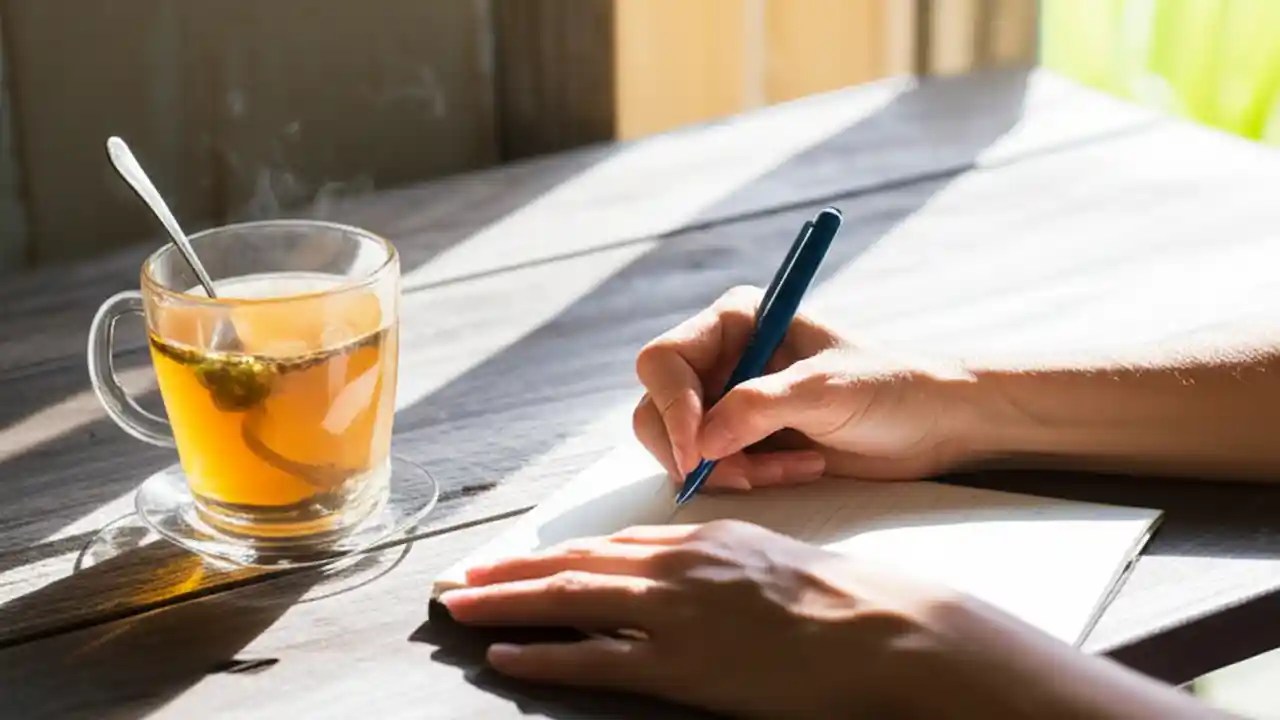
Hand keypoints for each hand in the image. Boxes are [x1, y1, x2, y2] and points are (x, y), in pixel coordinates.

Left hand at [440, 520, 949, 717]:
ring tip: (460, 608)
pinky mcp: (682, 664)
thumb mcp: (768, 559)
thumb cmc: (837, 600)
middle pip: (575, 563)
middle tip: (460, 581)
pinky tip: (505, 657)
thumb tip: (669, 571)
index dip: (551, 554)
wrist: (882, 631)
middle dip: (510, 573)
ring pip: (570, 599)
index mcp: (700, 539)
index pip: (606, 544)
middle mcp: (676, 566)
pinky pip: (595, 656)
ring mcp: (675, 613)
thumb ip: (713, 561)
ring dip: (506, 603)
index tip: (511, 562)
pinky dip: (544, 655)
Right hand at [633, 286, 974, 489]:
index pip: (664, 361)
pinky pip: (712, 468)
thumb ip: (758, 408)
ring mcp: (728, 399)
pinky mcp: (742, 439)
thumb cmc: (888, 388)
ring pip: (680, 445)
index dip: (673, 407)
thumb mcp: (824, 391)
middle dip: (694, 448)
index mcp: (734, 321)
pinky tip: (801, 468)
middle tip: (742, 474)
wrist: (931, 424)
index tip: (698, 452)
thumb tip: (700, 444)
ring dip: (728, 469)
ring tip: (790, 468)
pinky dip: (748, 478)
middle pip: (658, 407)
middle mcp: (722, 356)